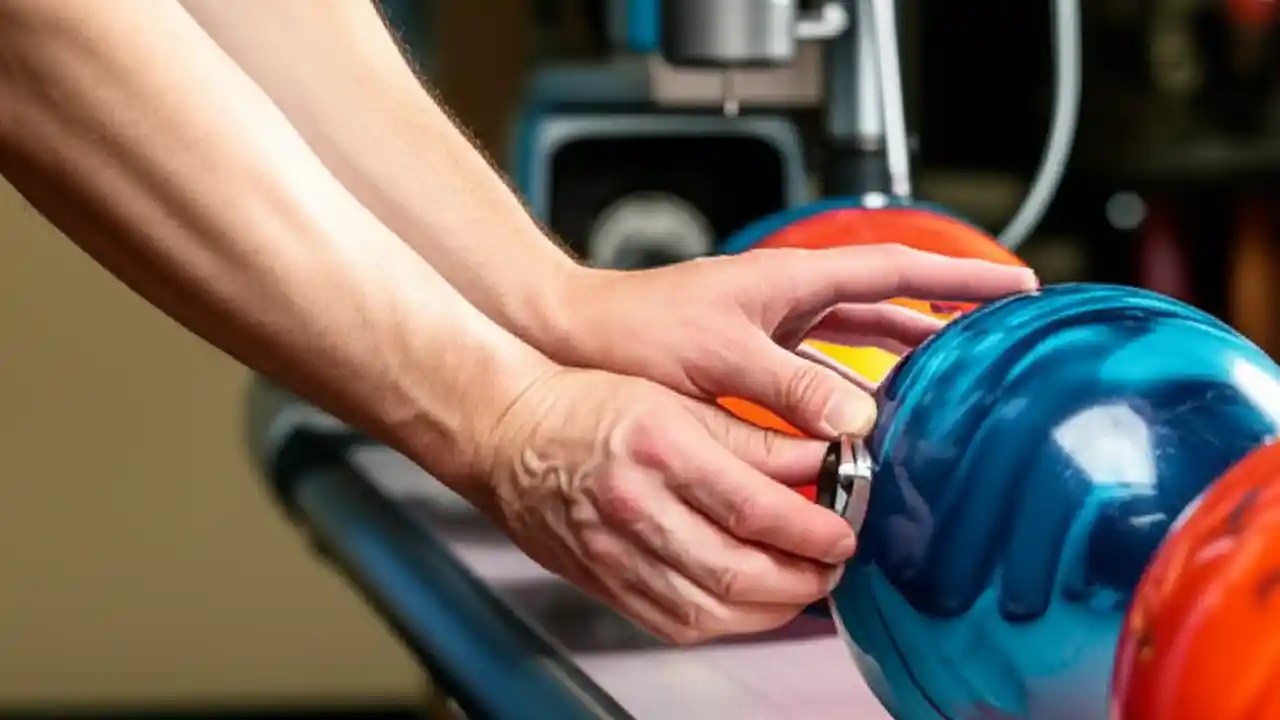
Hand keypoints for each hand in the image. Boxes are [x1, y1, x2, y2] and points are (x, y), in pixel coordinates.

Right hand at [470, 367, 853, 643]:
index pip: (755, 508)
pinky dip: (724, 623)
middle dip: (802, 578)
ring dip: (771, 607)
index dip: (812, 529)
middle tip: (832, 563)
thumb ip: (753, 436)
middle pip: (738, 573)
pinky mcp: (603, 584)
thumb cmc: (586, 403)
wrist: (506, 434)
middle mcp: (634, 508)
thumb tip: (822, 461)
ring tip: (800, 584)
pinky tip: (748, 602)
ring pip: (710, 612)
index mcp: (659, 448)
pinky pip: (674, 625)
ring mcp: (613, 554)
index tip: (844, 530)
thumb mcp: (675, 396)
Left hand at [542, 245, 1037, 438]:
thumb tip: (860, 420)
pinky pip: (818, 379)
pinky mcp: (751, 365)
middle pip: (885, 305)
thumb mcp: (718, 356)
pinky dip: (849, 397)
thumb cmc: (635, 332)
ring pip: (855, 344)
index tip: (1014, 288)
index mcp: (790, 279)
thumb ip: (788, 388)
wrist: (576, 340)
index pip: (894, 270)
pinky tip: (866, 425)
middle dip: (941, 319)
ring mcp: (772, 332)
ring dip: (899, 362)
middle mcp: (788, 300)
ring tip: (947, 386)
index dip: (956, 280)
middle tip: (996, 339)